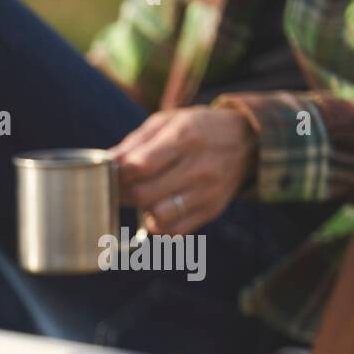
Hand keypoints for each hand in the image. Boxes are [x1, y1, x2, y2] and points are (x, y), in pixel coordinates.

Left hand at [110, 107, 256, 235]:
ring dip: (143, 210)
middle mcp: (199, 167)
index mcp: (185, 138)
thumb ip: (134, 144)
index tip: (116, 170)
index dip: (118, 172)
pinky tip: (160, 207)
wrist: (246, 142)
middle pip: (143, 195)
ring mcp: (207, 192)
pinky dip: (158, 224)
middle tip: (125, 186)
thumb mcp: (167, 122)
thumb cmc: (197, 129)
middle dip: (125, 193)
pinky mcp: (210, 211)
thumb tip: (107, 163)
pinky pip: (172, 231)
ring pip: (157, 217)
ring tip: (145, 196)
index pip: (138, 166)